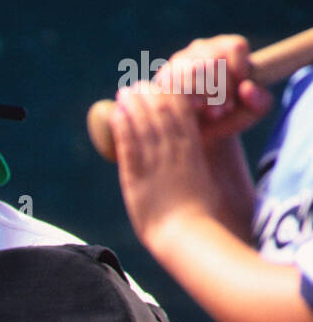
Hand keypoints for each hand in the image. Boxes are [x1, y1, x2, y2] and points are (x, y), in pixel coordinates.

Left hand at [113, 81, 224, 249]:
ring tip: (124, 92)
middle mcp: (175, 150)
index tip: (160, 89)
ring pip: (144, 122)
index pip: (182, 112)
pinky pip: (129, 143)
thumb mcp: (203, 185)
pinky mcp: (138, 176)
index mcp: (193, 150)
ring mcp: (156, 162)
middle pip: (162, 111)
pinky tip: (117, 113)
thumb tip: (190, 167)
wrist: (188, 235)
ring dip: (133, 104)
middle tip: (137, 86)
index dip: (169, 96)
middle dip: (149, 95)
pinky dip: (123, 125)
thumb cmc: (199, 218)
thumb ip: (193, 168)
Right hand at [149, 35, 272, 143]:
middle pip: (214, 59)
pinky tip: (195, 111)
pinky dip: (187, 99)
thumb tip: (246, 89)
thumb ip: (261, 101)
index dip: (239, 73)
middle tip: (225, 110)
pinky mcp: (162, 78)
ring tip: (213, 113)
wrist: (199, 134)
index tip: (239, 95)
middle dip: (223, 89)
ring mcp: (179, 61)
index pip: (235, 47)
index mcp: (226, 47)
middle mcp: (202, 48)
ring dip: (206, 96)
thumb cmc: (228, 118)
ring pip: (193, 70)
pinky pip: (173, 84)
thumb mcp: (252, 113)